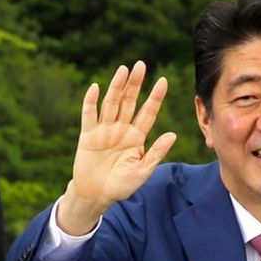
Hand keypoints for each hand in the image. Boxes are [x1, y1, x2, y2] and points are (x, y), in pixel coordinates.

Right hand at [57, 61, 175, 234]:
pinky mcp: (88, 136)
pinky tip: (96, 88)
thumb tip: (173, 135)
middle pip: (129, 102)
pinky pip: (89, 116)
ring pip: (111, 104)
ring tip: (123, 70)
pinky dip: (91, 102)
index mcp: (136, 137)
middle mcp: (121, 129)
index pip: (148, 112)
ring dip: (116, 87)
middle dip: (135, 84)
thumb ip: (156, 153)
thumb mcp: (142, 171)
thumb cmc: (121, 186)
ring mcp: (104, 131)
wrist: (96, 196)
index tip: (163, 81)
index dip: (155, 97)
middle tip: (141, 65)